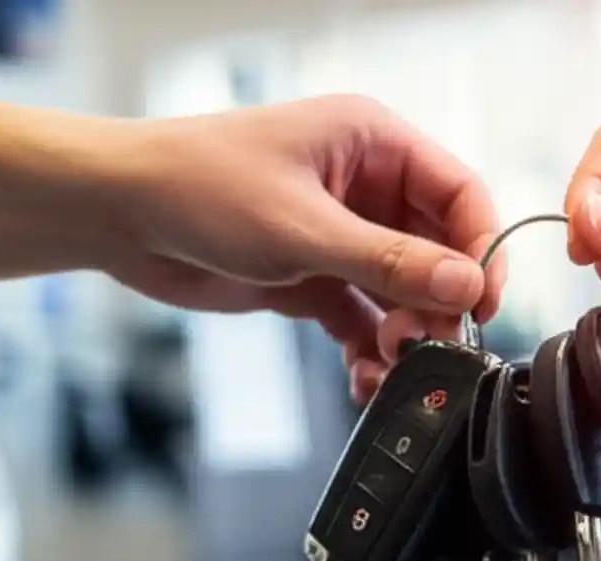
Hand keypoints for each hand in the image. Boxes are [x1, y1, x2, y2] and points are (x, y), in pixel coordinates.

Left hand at [105, 95, 501, 400]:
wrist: (117, 214)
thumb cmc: (198, 186)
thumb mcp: (303, 228)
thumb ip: (390, 262)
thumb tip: (466, 286)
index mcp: (373, 143)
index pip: (459, 194)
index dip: (480, 248)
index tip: (483, 303)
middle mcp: (366, 185)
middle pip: (438, 250)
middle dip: (439, 302)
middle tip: (431, 344)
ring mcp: (340, 234)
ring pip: (403, 291)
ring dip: (406, 333)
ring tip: (394, 364)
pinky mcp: (313, 276)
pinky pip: (364, 317)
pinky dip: (370, 349)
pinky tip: (366, 376)